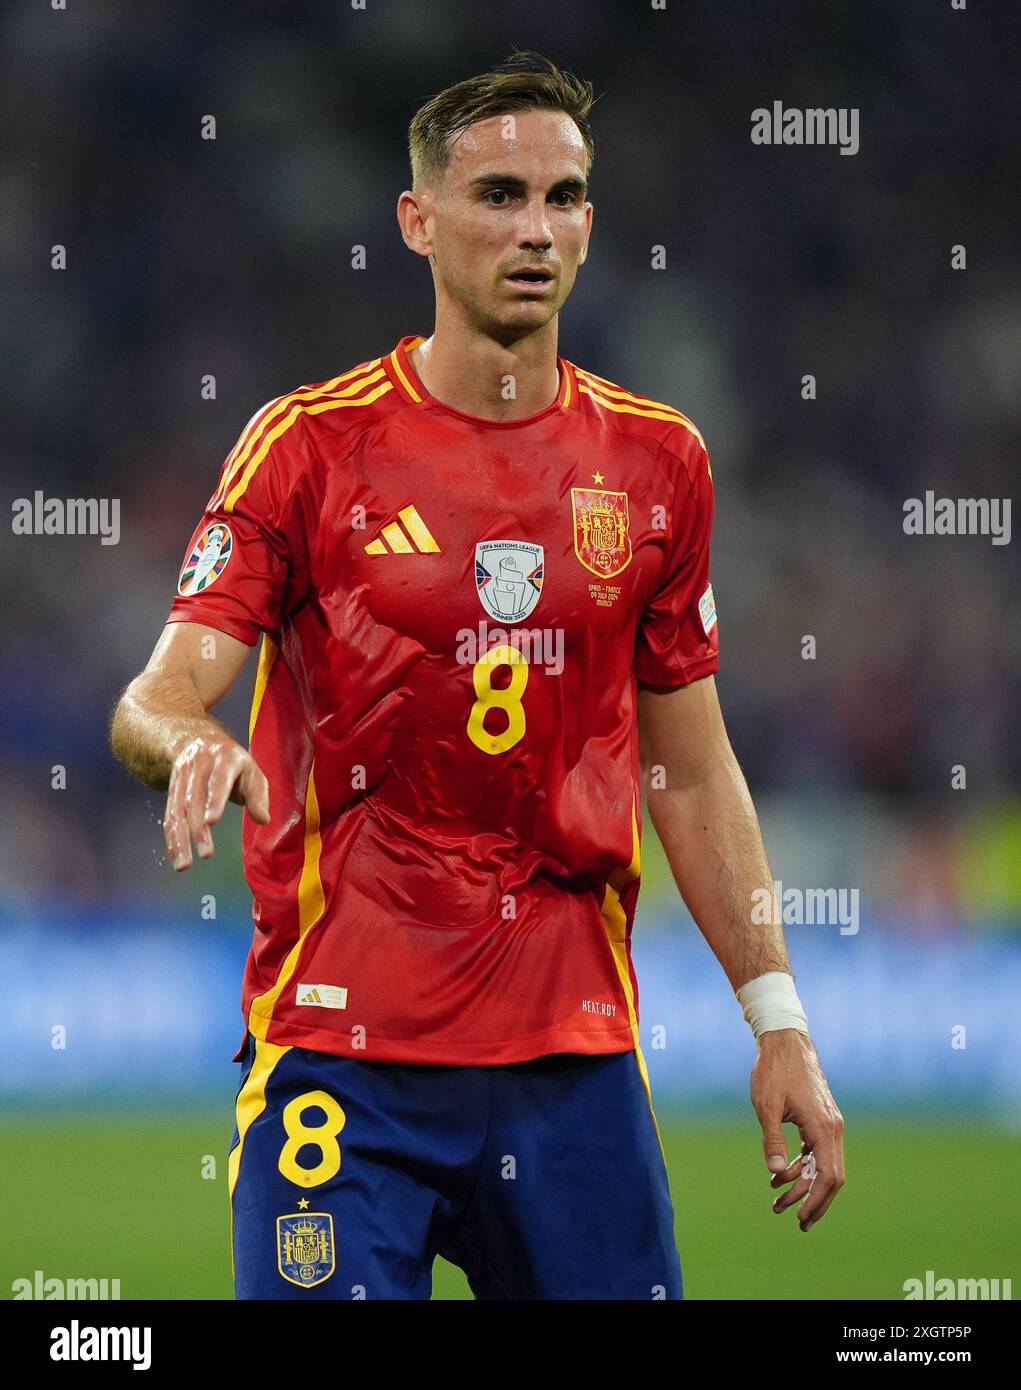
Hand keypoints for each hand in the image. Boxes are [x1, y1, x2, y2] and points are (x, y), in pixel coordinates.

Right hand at [163, 735, 269, 870]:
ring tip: (184, 865)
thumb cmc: (234, 763)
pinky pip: (169, 815)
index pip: (219, 779)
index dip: (214, 799)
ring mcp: (182, 777)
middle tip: (206, 853)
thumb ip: (258, 795)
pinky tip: (177, 857)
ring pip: (177, 810)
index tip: (211, 821)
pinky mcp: (172, 790)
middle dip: (198, 827)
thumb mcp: (252, 771)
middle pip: (194, 798)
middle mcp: (198, 765)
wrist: (197, 740)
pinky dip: (172, 838)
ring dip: (179, 839)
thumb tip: (263, 819)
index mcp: (224, 757)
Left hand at [750, 1029, 844, 1231]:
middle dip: (814, 1202)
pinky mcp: (820, 1120)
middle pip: (831, 1177)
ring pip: (822, 1165)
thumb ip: (772, 1140)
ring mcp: (829, 1124)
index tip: (801, 1219)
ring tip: (777, 1202)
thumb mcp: (766, 1106)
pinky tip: (780, 1177)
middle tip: (796, 1222)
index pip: (828, 1176)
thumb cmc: (774, 1071)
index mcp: (823, 1127)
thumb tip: (775, 1173)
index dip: (816, 1201)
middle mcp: (833, 1128)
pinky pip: (816, 1152)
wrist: (785, 1041)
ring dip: (803, 1185)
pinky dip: (801, 1167)